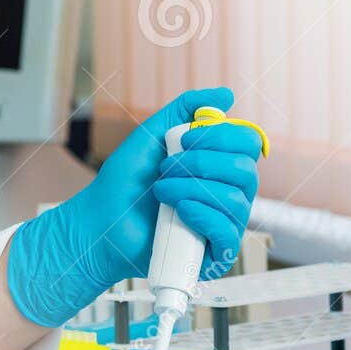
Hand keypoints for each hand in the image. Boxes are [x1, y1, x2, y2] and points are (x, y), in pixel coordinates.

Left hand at [7, 87, 262, 326]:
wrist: (101, 221)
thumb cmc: (126, 180)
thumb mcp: (154, 133)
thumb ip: (187, 108)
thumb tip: (227, 95)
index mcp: (222, 164)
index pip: (249, 143)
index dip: (222, 136)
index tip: (185, 139)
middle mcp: (230, 193)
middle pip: (246, 171)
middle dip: (202, 164)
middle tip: (165, 168)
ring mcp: (224, 225)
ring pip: (236, 201)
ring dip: (192, 189)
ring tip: (160, 191)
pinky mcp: (215, 255)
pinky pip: (229, 234)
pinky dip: (204, 217)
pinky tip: (179, 212)